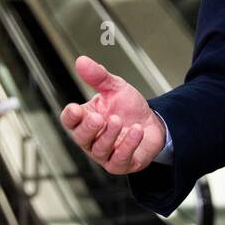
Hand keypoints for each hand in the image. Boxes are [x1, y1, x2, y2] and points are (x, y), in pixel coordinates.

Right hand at [59, 56, 166, 173]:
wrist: (154, 123)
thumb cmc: (129, 109)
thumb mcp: (115, 88)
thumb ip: (98, 76)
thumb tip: (81, 61)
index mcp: (85, 120)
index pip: (69, 121)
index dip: (70, 117)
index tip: (75, 108)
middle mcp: (92, 139)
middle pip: (81, 137)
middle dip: (88, 128)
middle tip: (98, 117)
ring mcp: (105, 154)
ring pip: (99, 149)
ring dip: (109, 135)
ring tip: (119, 120)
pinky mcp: (121, 164)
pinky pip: (119, 159)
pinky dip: (127, 145)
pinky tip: (136, 131)